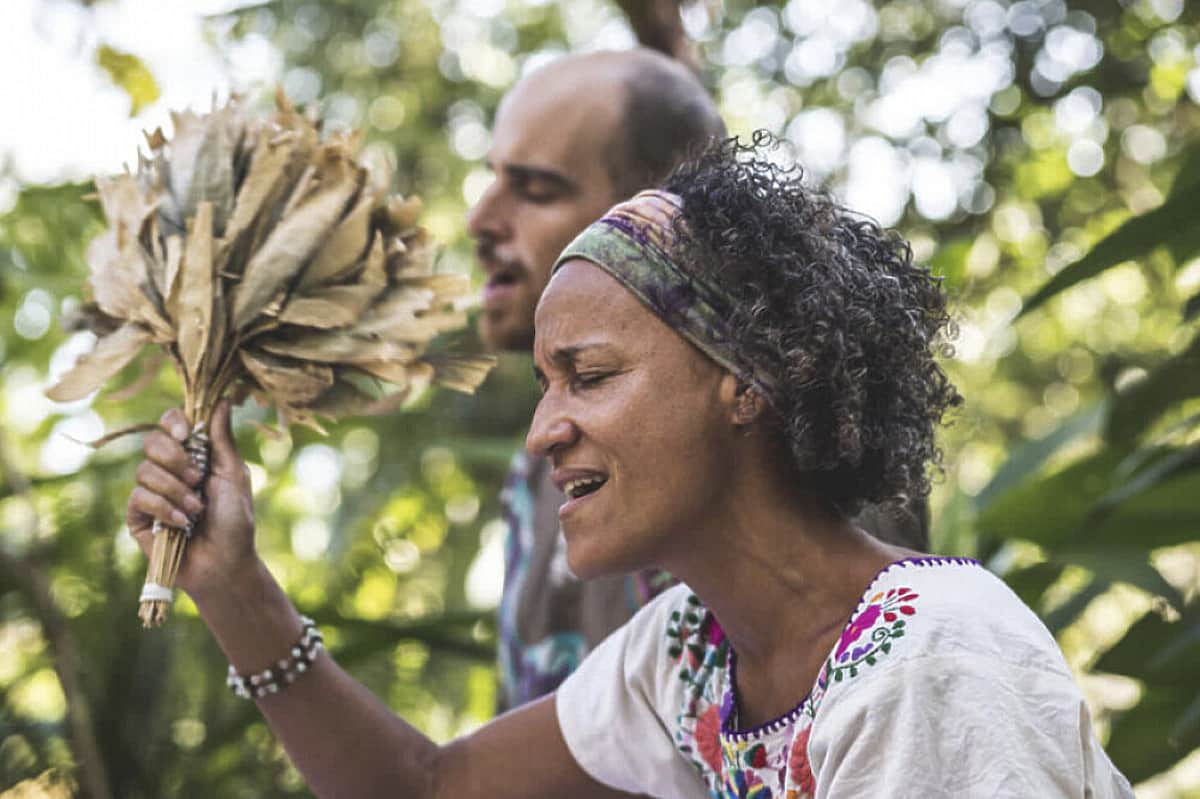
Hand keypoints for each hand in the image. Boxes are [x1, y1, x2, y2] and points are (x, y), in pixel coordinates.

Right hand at [126, 399, 257, 599]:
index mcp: (192, 456)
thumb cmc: (235, 521)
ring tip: (197, 511)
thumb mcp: (233, 475)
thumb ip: (222, 439)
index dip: (174, 423)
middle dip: (176, 460)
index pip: (171, 424)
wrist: (226, 563)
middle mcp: (168, 470)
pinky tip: (183, 524)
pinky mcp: (138, 517)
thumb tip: (224, 398)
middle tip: (198, 480)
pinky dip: (165, 509)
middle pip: (152, 442)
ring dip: (176, 491)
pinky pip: (139, 498)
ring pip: (144, 470)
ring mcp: (151, 493)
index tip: (187, 435)